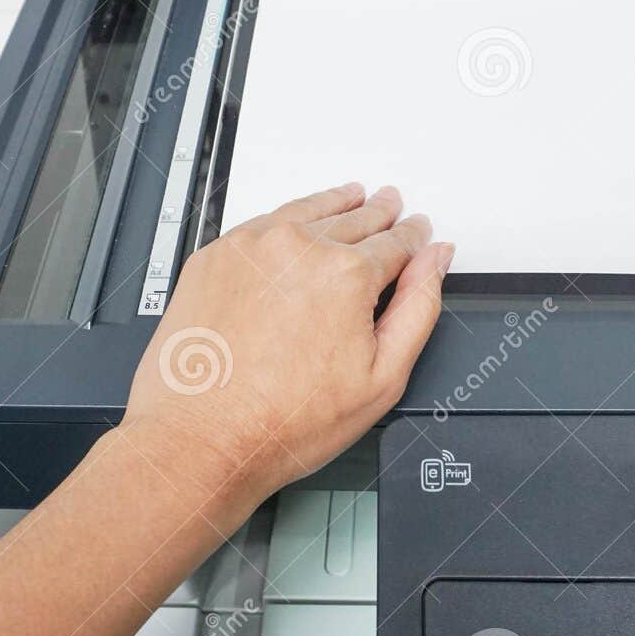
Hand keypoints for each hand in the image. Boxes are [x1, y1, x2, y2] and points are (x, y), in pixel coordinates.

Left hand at [121, 183, 452, 506]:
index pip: (396, 242)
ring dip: (336, 204)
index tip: (417, 232)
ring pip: (307, 210)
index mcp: (346, 274)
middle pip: (353, 218)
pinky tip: (296, 223)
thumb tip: (433, 262)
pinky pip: (262, 222)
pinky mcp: (214, 257)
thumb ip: (418, 309)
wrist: (201, 438)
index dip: (412, 237)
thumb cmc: (283, 421)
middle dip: (379, 214)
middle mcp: (297, 248)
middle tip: (391, 205)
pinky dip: (288, 218)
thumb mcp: (382, 378)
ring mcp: (251, 247)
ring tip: (353, 197)